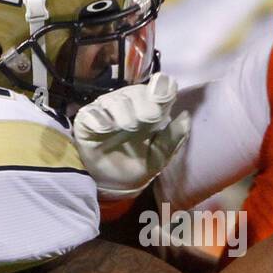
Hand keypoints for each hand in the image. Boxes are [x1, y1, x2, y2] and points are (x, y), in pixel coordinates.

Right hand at [72, 73, 190, 200]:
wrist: (117, 184)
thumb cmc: (141, 163)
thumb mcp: (161, 155)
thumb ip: (174, 136)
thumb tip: (186, 116)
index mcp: (149, 107)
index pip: (159, 87)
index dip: (163, 88)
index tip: (166, 96)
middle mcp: (128, 103)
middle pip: (137, 92)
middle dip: (145, 105)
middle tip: (148, 120)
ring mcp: (106, 111)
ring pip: (116, 101)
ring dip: (125, 113)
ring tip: (128, 128)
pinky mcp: (86, 121)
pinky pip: (91, 113)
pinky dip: (100, 118)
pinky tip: (106, 128)